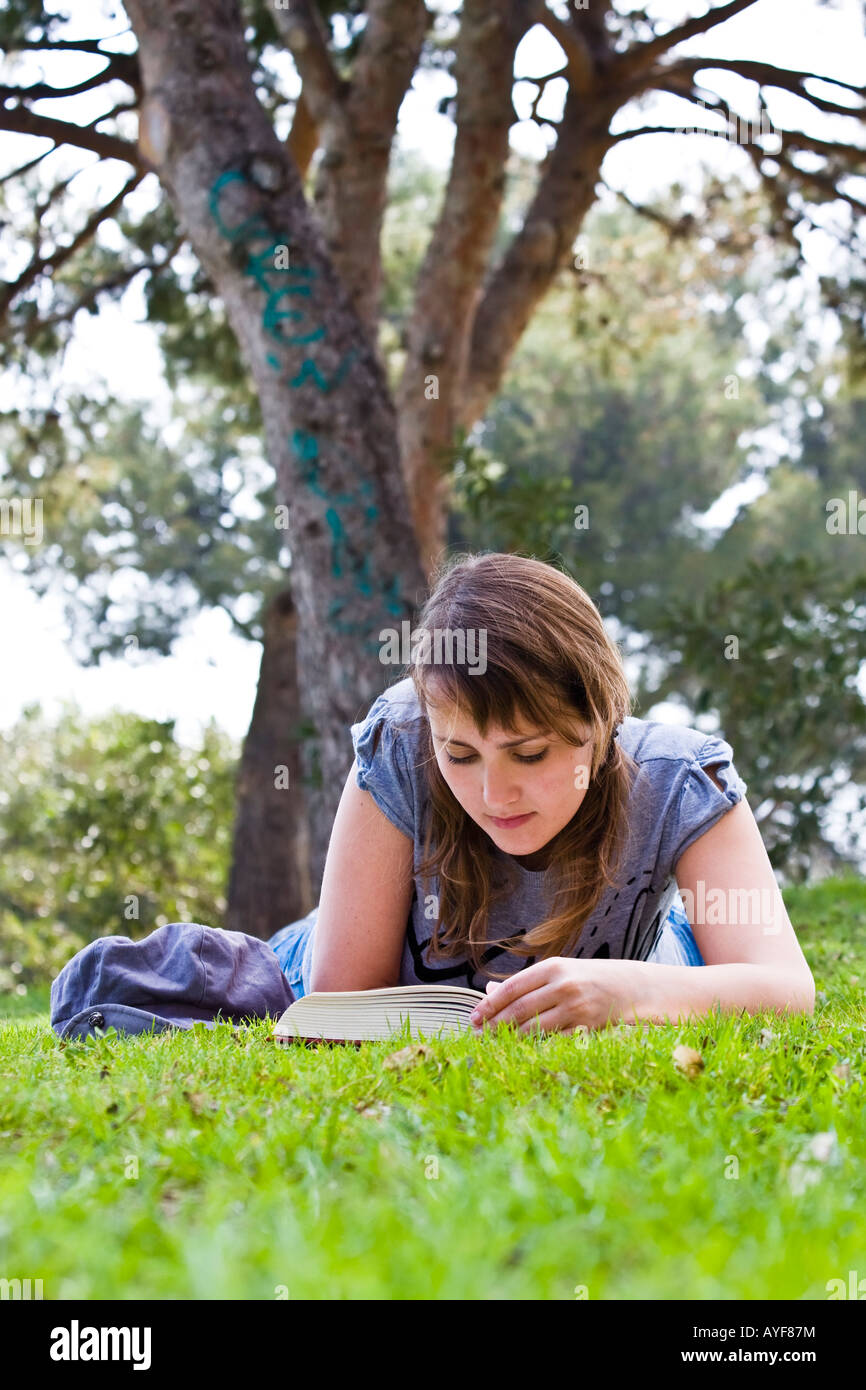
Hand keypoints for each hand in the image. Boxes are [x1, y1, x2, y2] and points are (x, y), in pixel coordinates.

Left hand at [469, 957, 653, 1035]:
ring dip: (511, 1039)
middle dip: (495, 1024)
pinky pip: (554, 1042)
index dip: (490, 1004)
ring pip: (535, 1028)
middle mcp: (564, 985)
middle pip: (520, 1009)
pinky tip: (521, 1051)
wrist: (628, 988)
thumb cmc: (585, 979)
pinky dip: (535, 1047)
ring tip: (494, 1045)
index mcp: (553, 967)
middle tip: (477, 1036)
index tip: (474, 1017)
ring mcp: (577, 1007)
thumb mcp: (556, 972)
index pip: (512, 987)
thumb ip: (524, 983)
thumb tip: (489, 991)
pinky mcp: (587, 1028)